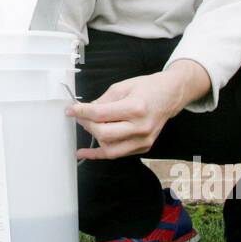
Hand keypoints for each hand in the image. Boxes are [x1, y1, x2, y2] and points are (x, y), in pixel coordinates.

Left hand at [67, 60, 209, 158]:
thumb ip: (102, 101)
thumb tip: (85, 111)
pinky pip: (117, 154)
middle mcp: (141, 127)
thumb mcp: (121, 87)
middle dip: (86, 124)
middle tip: (80, 116)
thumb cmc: (147, 88)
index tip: (71, 110)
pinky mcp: (143, 147)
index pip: (100, 114)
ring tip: (89, 125)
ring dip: (94, 137)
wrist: (169, 95)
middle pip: (103, 133)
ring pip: (109, 148)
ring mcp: (143, 140)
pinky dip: (99, 153)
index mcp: (135, 108)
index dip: (81, 112)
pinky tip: (85, 153)